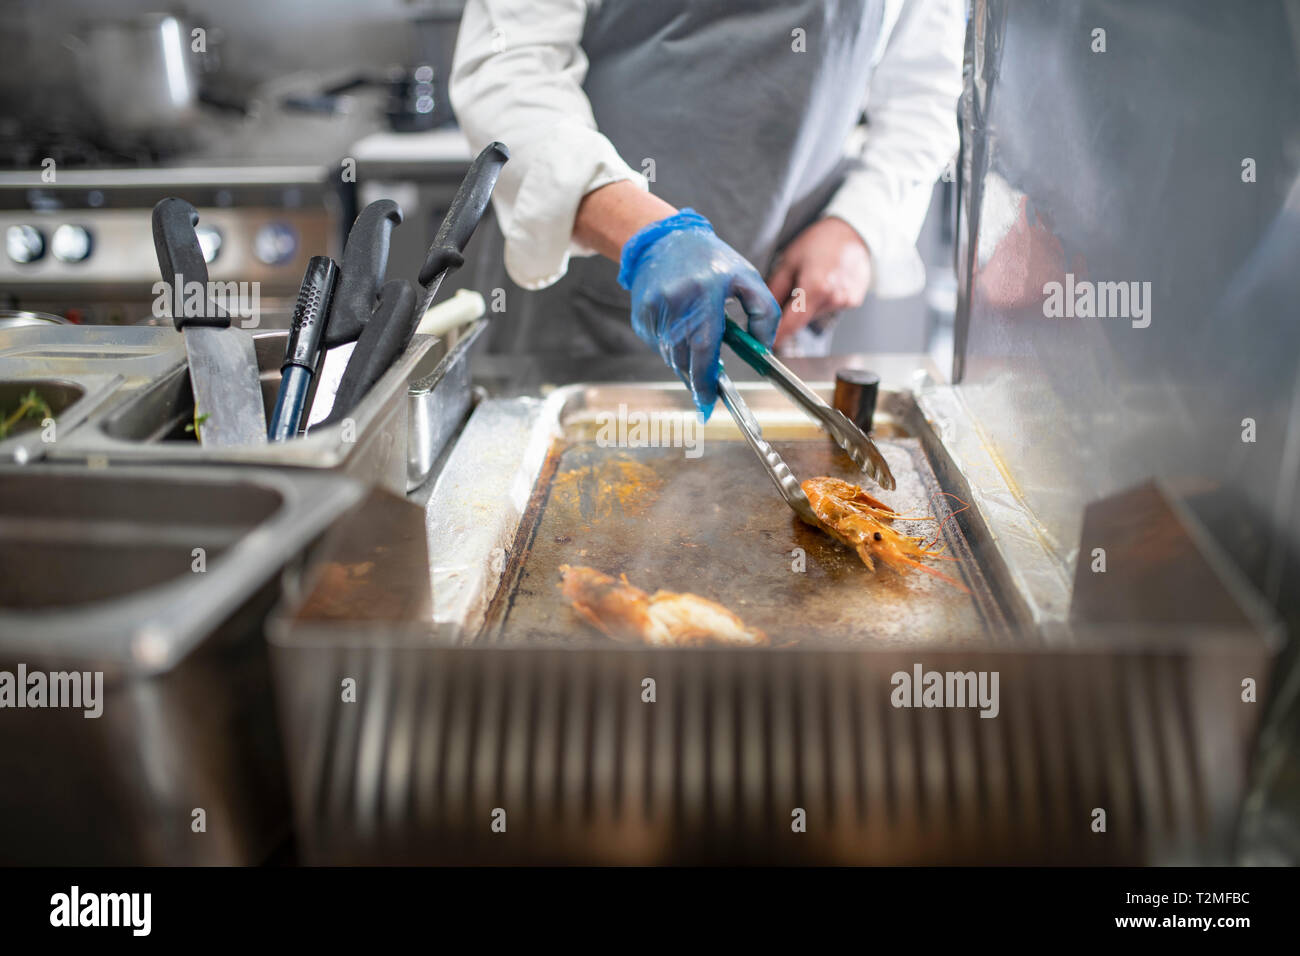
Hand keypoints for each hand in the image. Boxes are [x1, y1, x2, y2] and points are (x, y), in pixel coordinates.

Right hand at [621, 210, 779, 418]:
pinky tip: (681, 328)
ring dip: (687, 360)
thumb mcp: (748, 277)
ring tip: (697, 340)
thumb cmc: (712, 260)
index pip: (703, 348)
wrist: (664, 240)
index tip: (709, 403)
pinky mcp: (641, 316)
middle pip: (685, 359)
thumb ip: (765, 314)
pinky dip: (673, 347)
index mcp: (704, 293)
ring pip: (671, 356)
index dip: (705, 381)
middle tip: (709, 386)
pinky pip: (659, 346)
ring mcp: (653, 310)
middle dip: (698, 377)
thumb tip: (763, 351)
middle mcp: (675, 302)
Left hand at [767, 217, 872, 347]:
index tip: (764, 342)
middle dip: (789, 315)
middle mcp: (834, 298)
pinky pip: (829, 308)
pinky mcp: (854, 301)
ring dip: (807, 306)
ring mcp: (846, 301)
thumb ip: (774, 290)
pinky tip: (826, 282)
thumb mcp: (789, 261)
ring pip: (815, 315)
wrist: (853, 231)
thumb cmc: (820, 241)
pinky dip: (822, 301)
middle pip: (802, 321)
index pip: (790, 324)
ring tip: (811, 280)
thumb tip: (761, 312)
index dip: (775, 336)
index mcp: (815, 287)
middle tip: (788, 293)